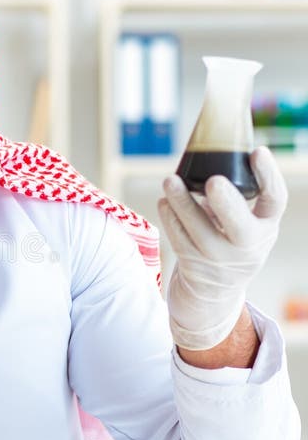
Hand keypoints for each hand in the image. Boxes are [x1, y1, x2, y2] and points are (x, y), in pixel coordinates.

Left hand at [157, 146, 286, 350]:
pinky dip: (169, 217)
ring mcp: (218, 258)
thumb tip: (209, 154)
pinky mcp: (192, 263)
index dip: (269, 176)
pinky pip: (178, 238)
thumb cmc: (233, 239)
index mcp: (266, 227)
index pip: (275, 201)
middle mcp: (247, 246)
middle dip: (226, 202)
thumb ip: (237, 196)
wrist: (216, 288)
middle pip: (239, 226)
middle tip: (213, 180)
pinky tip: (164, 201)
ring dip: (183, 204)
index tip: (257, 151)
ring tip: (170, 180)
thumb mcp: (248, 222)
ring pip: (199, 231)